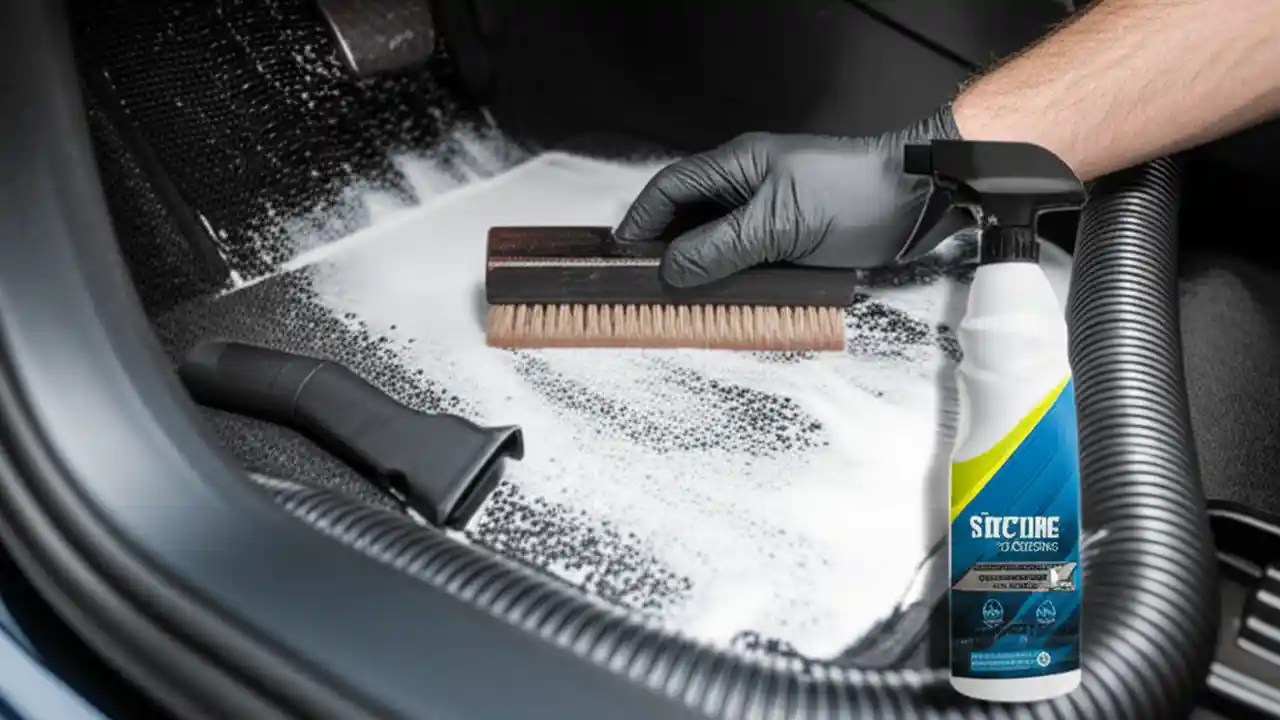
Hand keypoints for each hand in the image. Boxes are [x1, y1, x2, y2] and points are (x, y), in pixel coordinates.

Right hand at [615, 107, 969, 286]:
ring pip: (715, 246)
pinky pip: (747, 264)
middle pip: (687, 219)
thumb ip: (722, 247)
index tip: (621, 254)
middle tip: (645, 287)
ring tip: (679, 303)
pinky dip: (732, 285)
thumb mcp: (780, 222)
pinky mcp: (790, 244)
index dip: (641, 221)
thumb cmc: (856, 193)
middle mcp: (748, 189)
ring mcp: (769, 217)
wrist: (920, 201)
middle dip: (665, 251)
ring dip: (699, 273)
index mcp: (738, 166)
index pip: (670, 189)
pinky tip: (724, 304)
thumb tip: (672, 270)